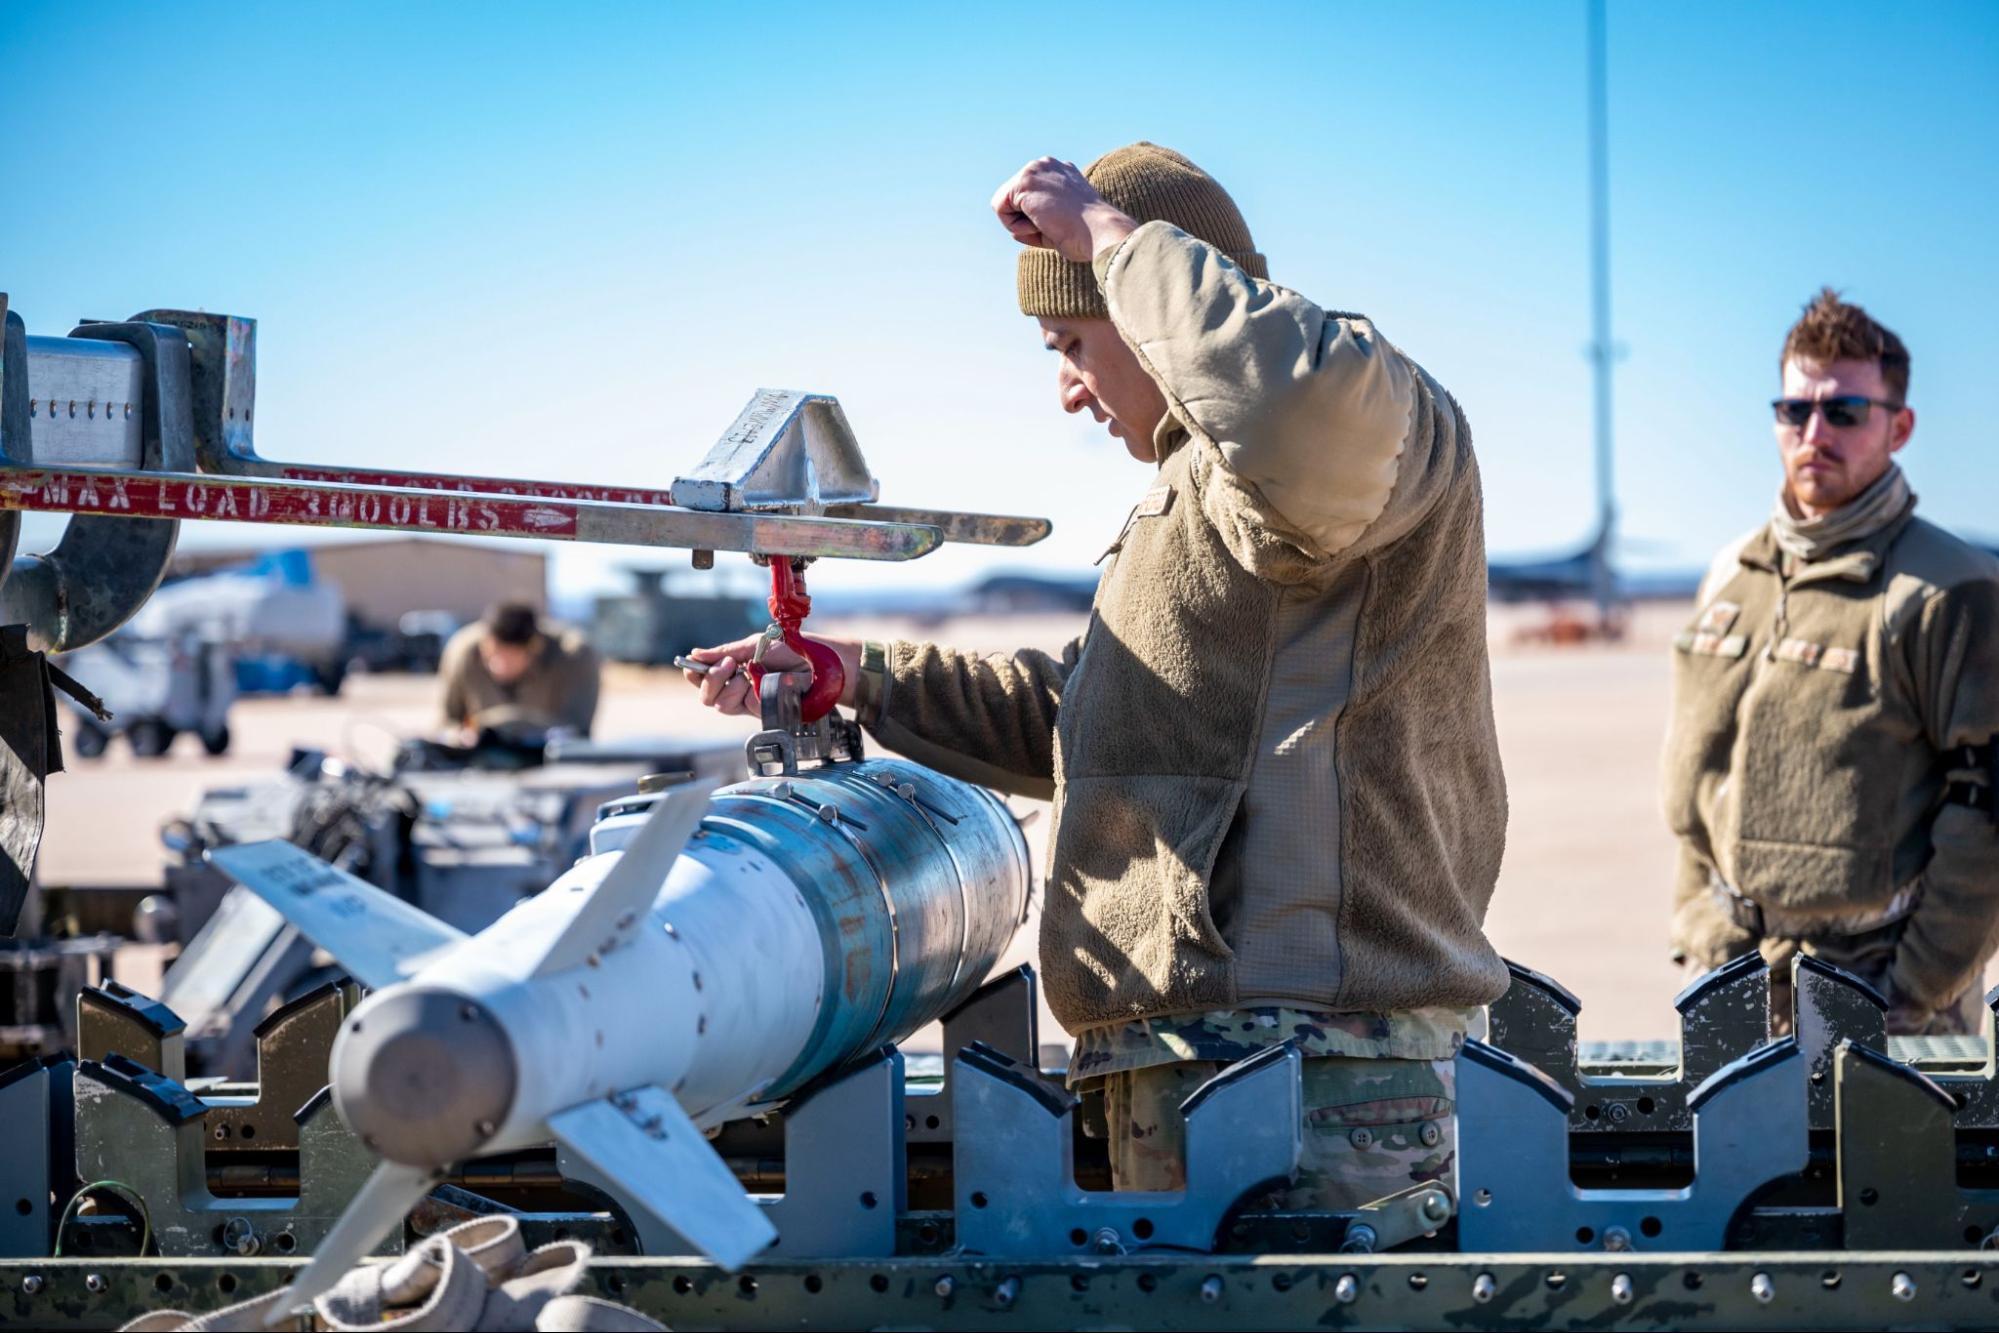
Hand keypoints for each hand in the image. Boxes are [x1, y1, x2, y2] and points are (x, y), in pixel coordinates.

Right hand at [682, 633, 861, 716]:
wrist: (813, 663)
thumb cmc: (786, 652)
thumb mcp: (753, 645)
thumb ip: (725, 651)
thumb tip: (696, 655)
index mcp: (730, 671)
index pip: (702, 677)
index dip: (694, 672)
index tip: (694, 663)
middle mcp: (735, 689)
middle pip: (706, 695)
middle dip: (712, 679)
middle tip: (729, 665)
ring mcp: (747, 702)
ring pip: (721, 704)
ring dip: (732, 686)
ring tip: (749, 673)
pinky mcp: (760, 713)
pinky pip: (744, 706)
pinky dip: (750, 692)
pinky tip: (762, 683)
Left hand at [990, 157, 1137, 263]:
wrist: (1100, 231)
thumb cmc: (1086, 235)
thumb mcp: (1062, 223)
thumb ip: (1038, 222)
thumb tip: (1013, 232)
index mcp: (1059, 171)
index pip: (1029, 197)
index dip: (1035, 219)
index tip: (1057, 225)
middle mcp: (1045, 164)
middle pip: (1013, 199)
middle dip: (1025, 220)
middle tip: (1052, 227)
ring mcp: (1034, 170)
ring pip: (1004, 204)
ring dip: (1020, 224)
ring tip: (1047, 224)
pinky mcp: (1024, 182)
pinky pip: (1000, 209)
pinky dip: (1014, 225)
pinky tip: (1039, 224)